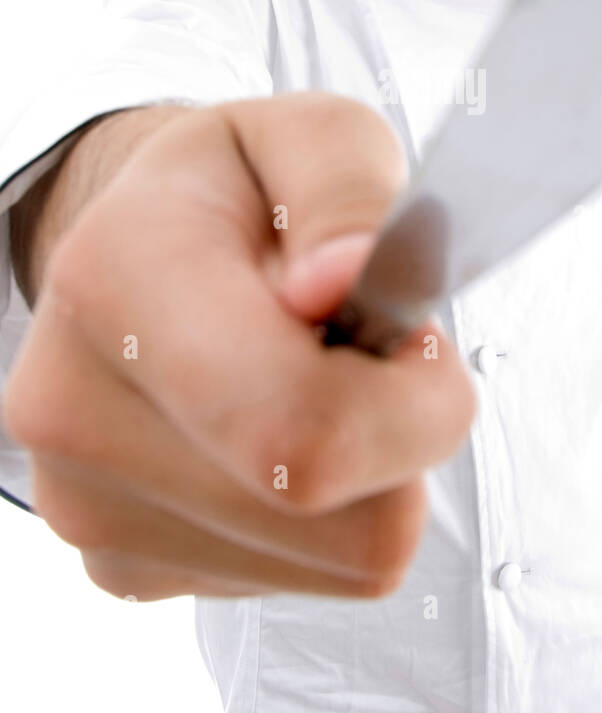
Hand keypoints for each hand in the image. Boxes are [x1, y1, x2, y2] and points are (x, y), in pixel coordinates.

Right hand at [3, 93, 475, 599]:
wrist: (136, 248)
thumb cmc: (241, 192)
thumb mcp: (319, 133)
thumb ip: (348, 187)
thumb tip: (343, 284)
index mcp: (117, 276)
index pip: (305, 427)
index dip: (414, 402)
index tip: (415, 337)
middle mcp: (74, 408)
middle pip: (342, 514)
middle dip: (401, 432)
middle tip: (365, 351)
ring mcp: (90, 505)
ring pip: (342, 558)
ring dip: (370, 474)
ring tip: (310, 382)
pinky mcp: (125, 567)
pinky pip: (301, 578)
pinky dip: (326, 514)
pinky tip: (273, 433)